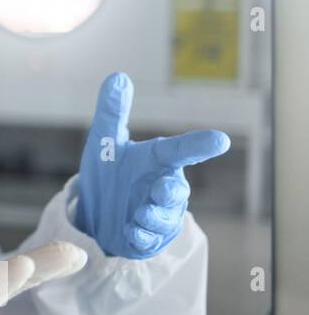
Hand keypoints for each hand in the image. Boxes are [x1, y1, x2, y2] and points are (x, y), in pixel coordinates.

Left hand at [75, 72, 229, 259]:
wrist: (95, 210)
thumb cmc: (108, 171)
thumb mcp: (104, 140)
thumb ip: (112, 111)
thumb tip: (117, 76)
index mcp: (158, 159)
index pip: (180, 149)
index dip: (199, 144)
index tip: (220, 139)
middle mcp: (165, 185)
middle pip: (176, 190)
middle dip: (169, 193)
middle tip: (158, 190)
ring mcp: (160, 213)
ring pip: (165, 217)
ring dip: (151, 216)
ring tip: (136, 215)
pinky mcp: (151, 236)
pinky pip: (150, 239)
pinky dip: (140, 236)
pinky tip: (129, 231)